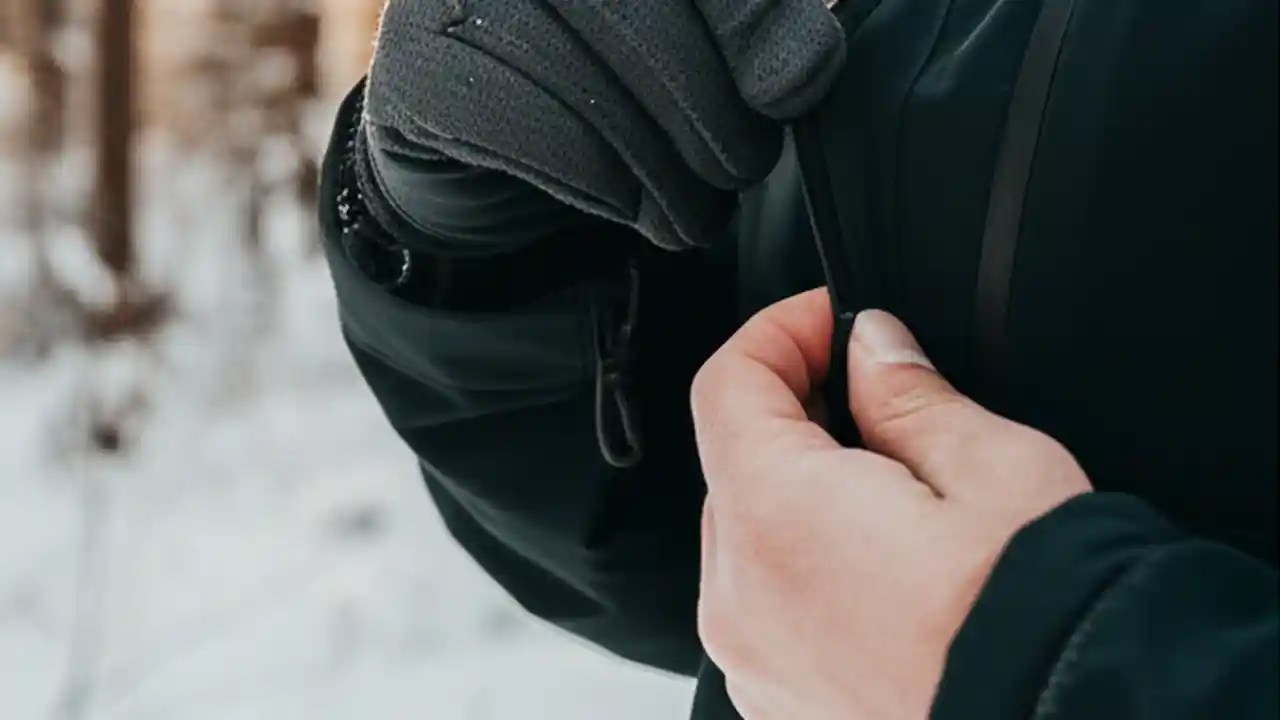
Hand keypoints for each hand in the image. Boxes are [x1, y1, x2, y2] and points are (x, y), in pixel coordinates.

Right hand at [366, 0, 845, 250]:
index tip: (789, 95)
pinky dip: (602, 188)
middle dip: (715, 119)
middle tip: (738, 173)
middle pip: (651, 24)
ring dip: (667, 176)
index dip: (755, 28)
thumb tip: (800, 71)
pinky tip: (627, 209)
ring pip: (596, 88)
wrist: (483, 141)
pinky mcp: (419, 69)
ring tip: (695, 217)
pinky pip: (538, 135)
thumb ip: (755, 34)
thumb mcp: (695, 51)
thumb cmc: (605, 82)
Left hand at [690, 290, 1092, 718]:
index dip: (778, 333)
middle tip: (877, 397)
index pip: (727, 385)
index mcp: (777, 517)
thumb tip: (870, 346)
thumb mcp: (994, 470)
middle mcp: (741, 596)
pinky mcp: (779, 702)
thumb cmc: (1041, 622)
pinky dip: (806, 571)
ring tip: (894, 493)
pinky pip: (769, 609)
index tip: (829, 319)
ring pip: (749, 537)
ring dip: (800, 495)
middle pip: (734, 461)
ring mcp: (753, 659)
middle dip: (795, 413)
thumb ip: (909, 396)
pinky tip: (883, 570)